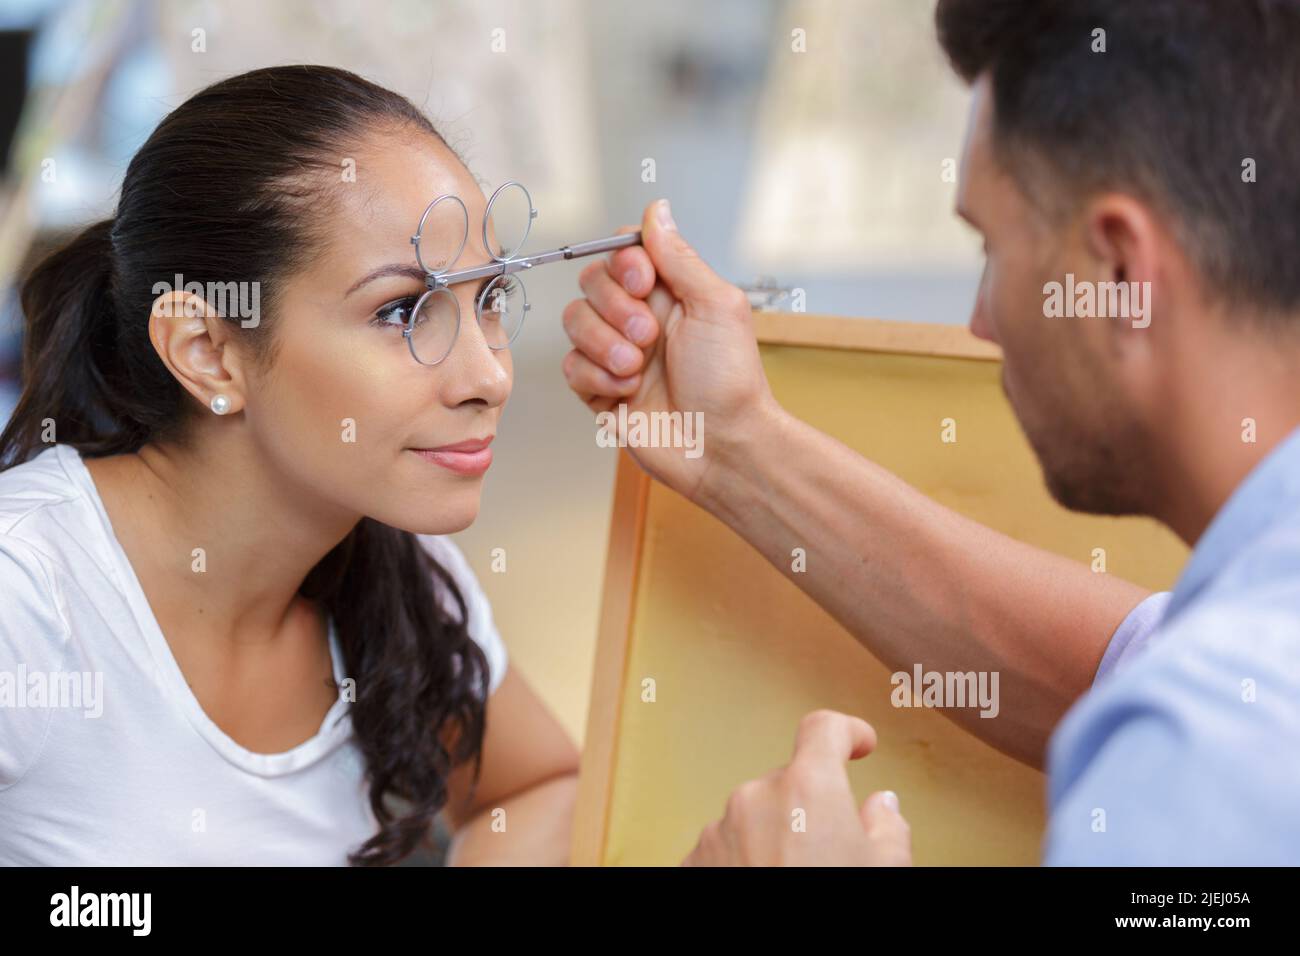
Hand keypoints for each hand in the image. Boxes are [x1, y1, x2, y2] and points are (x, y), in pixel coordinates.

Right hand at [561, 199, 780, 505]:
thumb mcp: (716, 305)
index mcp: (670, 292)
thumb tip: (657, 209)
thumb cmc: (730, 381)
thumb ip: (679, 256)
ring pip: (574, 322)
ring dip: (604, 345)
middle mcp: (640, 317)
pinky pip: (570, 366)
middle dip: (615, 309)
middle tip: (650, 337)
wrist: (721, 446)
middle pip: (591, 282)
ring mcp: (617, 352)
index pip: (623, 251)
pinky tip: (627, 392)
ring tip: (637, 369)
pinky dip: (596, 378)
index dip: (623, 262)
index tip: (644, 283)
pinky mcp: (599, 389)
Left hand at [681, 710, 911, 866]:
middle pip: (790, 785)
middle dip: (813, 812)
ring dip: (775, 843)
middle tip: (836, 856)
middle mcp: (755, 798)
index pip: (824, 729)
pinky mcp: (691, 864)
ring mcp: (717, 831)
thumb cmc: (833, 922)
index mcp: (808, 788)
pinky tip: (763, 888)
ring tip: (795, 881)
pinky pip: (725, 851)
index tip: (857, 743)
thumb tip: (881, 809)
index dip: (846, 733)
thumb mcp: (885, 873)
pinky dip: (744, 866)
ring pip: (755, 820)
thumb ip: (887, 829)